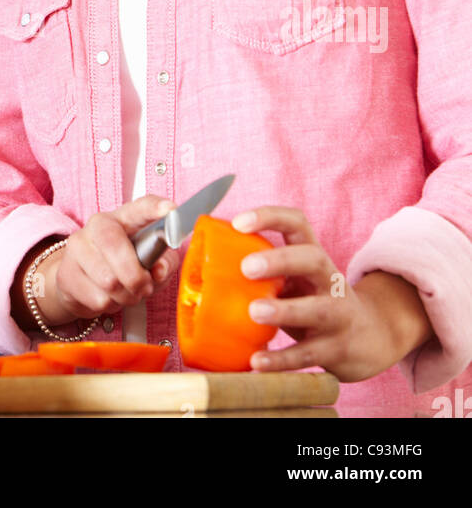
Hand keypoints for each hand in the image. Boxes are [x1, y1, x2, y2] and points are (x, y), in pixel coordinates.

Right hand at [32, 195, 179, 326]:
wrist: (80, 281)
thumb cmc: (123, 267)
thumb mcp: (150, 262)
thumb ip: (164, 262)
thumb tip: (160, 270)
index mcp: (124, 217)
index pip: (140, 208)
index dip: (156, 208)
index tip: (171, 210)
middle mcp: (98, 225)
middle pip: (116, 247)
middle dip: (136, 277)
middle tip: (144, 287)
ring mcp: (78, 246)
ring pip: (109, 281)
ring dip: (125, 296)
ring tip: (125, 293)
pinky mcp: (66, 273)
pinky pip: (98, 299)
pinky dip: (109, 306)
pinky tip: (107, 297)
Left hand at [231, 206, 430, 381]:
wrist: (371, 337)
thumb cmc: (318, 301)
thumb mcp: (299, 280)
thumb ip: (267, 275)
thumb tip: (209, 272)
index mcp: (314, 258)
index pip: (297, 224)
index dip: (270, 217)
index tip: (239, 222)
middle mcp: (330, 280)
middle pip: (313, 259)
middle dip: (281, 260)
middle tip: (247, 267)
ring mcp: (338, 315)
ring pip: (317, 309)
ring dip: (285, 310)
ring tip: (254, 312)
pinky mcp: (337, 349)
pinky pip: (309, 355)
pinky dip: (282, 360)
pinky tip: (258, 362)